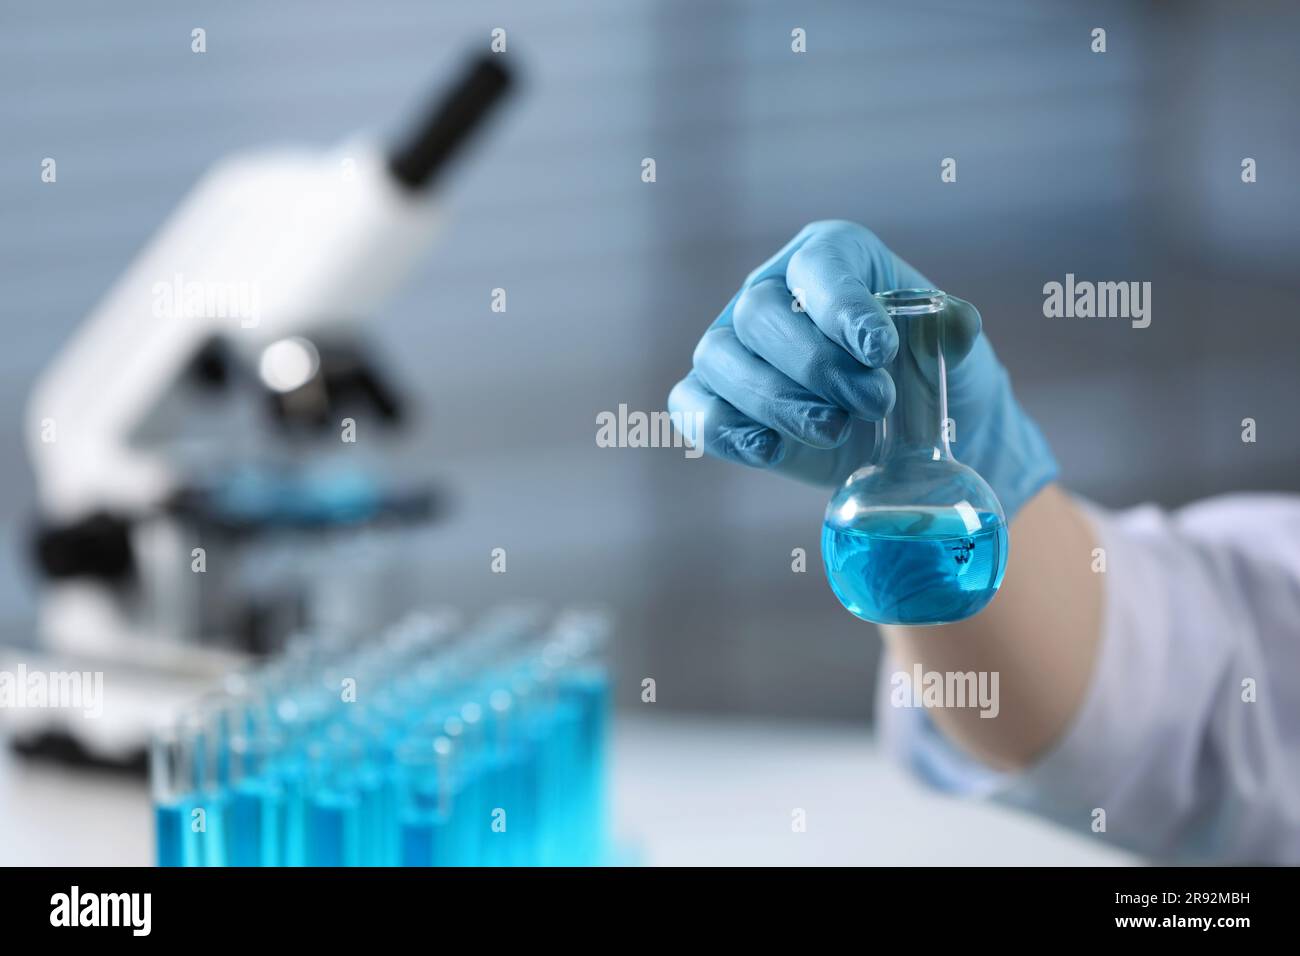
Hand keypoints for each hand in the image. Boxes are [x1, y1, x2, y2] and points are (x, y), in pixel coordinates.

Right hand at [667, 220, 1055, 519]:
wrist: (914, 437)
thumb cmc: (929, 374)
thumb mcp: (952, 349)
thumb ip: (952, 329)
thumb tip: (956, 322)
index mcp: (829, 258)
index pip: (818, 264)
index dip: (841, 305)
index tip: (879, 351)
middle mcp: (771, 292)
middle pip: (759, 313)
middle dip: (816, 365)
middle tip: (875, 403)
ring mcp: (735, 348)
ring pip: (719, 359)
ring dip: (776, 401)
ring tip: (834, 430)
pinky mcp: (717, 401)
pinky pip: (693, 408)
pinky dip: (726, 431)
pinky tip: (772, 451)